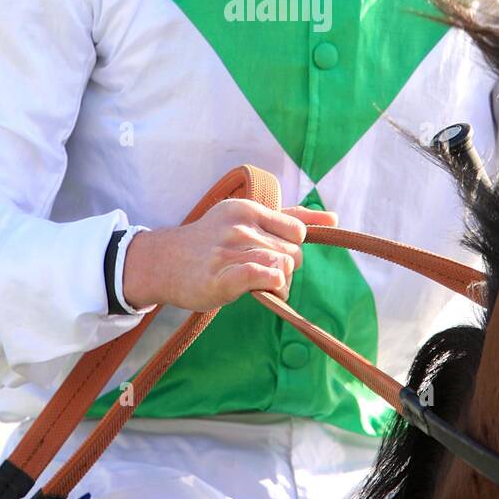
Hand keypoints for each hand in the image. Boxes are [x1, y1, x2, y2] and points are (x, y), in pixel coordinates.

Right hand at [122, 200, 338, 312]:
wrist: (163, 262)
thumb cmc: (210, 242)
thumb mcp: (245, 218)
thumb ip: (289, 217)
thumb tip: (335, 219)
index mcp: (248, 209)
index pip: (298, 231)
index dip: (292, 248)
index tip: (272, 254)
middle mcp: (240, 226)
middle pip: (294, 253)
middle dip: (287, 268)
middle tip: (264, 274)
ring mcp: (229, 251)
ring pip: (283, 268)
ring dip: (280, 286)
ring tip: (260, 286)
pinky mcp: (222, 278)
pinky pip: (266, 277)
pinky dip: (272, 286)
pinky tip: (260, 289)